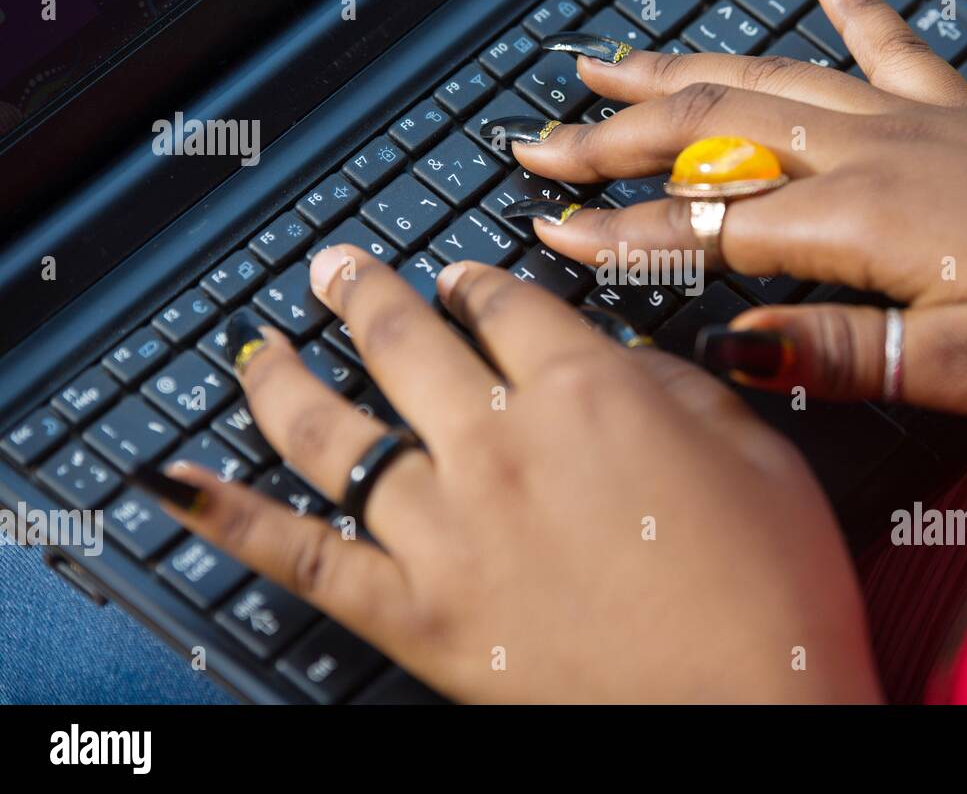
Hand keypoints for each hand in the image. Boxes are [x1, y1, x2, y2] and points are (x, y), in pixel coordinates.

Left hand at [164, 248, 877, 702]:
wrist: (752, 717)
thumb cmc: (771, 592)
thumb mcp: (754, 450)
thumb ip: (671, 385)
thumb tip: (614, 361)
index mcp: (586, 390)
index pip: (505, 304)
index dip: (475, 282)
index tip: (461, 281)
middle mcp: (498, 445)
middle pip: (407, 341)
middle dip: (368, 293)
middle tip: (340, 268)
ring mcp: (444, 531)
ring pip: (336, 431)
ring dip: (287, 376)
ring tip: (261, 344)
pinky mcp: (416, 615)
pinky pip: (299, 558)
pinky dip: (229, 518)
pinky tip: (175, 483)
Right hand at [500, 0, 966, 423]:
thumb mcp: (959, 368)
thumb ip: (836, 348)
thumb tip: (728, 341)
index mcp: (862, 218)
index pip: (709, 220)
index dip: (624, 229)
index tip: (551, 231)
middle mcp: (872, 151)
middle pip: (714, 130)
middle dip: (616, 137)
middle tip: (539, 140)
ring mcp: (913, 121)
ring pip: (769, 80)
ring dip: (681, 71)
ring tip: (608, 60)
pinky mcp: (956, 114)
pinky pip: (887, 45)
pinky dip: (848, 6)